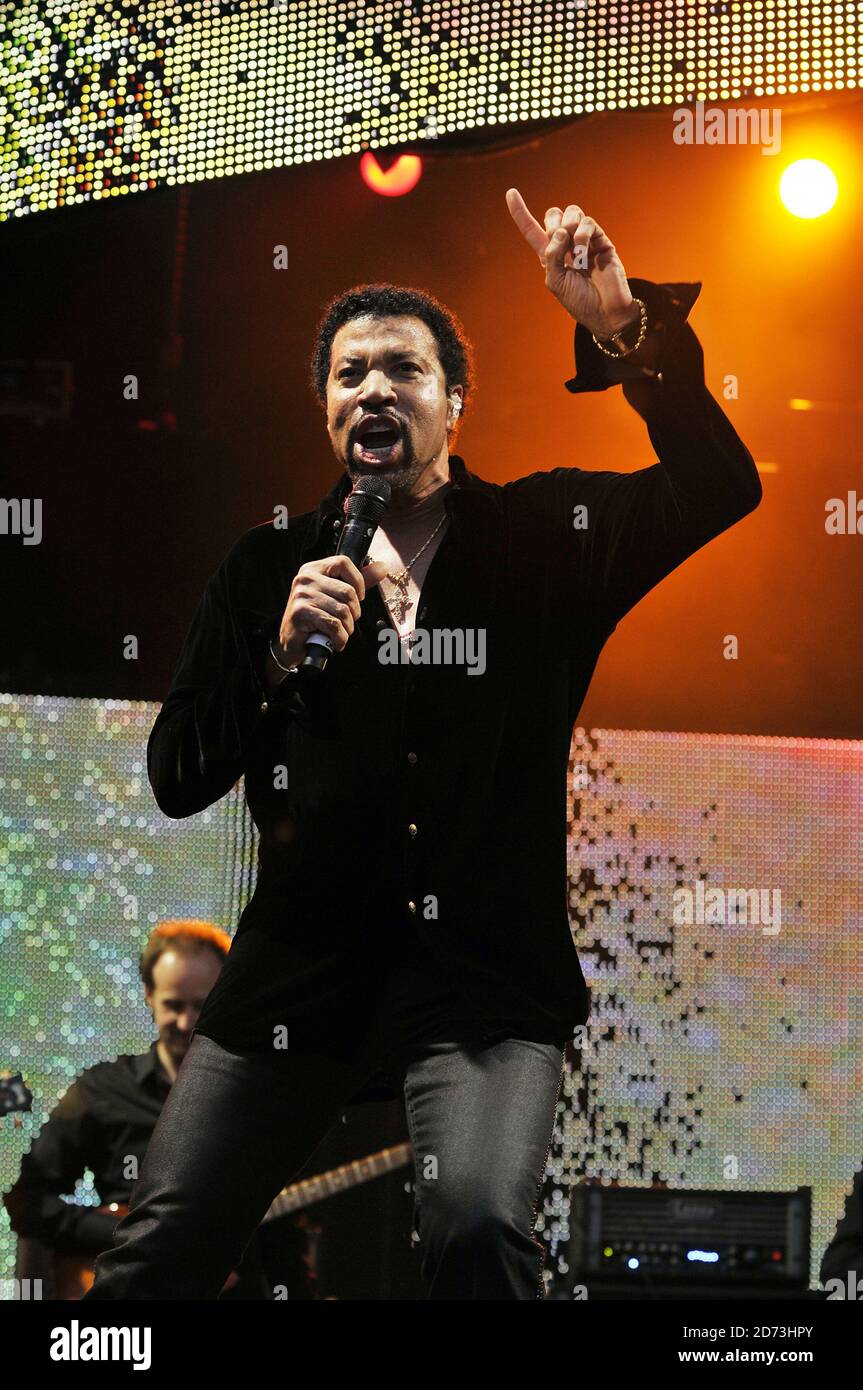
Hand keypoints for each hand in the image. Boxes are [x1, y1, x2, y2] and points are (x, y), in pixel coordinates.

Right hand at [273, 553, 387, 668]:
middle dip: (355, 612)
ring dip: (347, 628)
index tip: (358, 598)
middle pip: (347, 591)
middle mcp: (305, 578)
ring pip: (343, 611)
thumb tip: (382, 568)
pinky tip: (337, 642)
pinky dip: (340, 638)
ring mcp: (302, 595)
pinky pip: (333, 625)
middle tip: (348, 622)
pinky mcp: (300, 613)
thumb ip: (357, 582)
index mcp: (314, 568)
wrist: (290, 641)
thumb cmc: (316, 617)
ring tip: (341, 633)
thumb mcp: (335, 596)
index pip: (343, 562)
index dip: (358, 581)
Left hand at [505, 188, 636, 338]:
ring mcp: (584, 240)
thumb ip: (552, 255)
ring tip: (576, 250)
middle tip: (560, 240)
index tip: (510, 193)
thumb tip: (561, 231)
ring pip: (572, 213)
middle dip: (553, 222)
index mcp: (550, 256)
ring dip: (569, 227)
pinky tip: (584, 249)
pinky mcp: (601, 240)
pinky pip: (588, 222)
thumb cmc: (579, 301)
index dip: (520, 213)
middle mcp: (566, 244)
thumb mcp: (556, 282)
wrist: (605, 311)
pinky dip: (583, 233)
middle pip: (553, 214)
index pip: (531, 230)